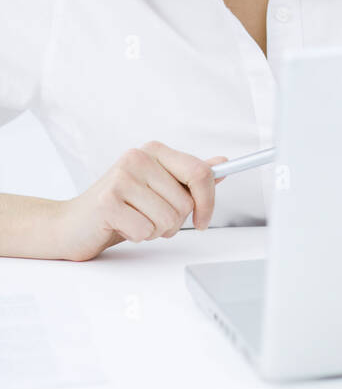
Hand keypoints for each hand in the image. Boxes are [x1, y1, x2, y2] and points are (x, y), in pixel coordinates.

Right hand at [57, 141, 229, 261]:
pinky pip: (146, 231)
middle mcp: (138, 157)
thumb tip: (222, 162)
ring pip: (168, 219)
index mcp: (154, 151)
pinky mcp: (107, 201)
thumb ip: (188, 176)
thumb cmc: (120, 207)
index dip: (208, 201)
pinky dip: (138, 236)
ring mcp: (121, 177)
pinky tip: (121, 226)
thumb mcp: (157, 188)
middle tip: (151, 219)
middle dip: (174, 222)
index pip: (200, 172)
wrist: (72, 224)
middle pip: (185, 202)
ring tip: (135, 221)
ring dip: (156, 230)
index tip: (203, 219)